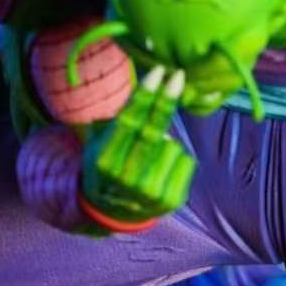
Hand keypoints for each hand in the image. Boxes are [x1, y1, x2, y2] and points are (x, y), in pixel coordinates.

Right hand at [80, 66, 196, 224]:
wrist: (113, 212)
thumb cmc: (106, 166)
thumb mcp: (99, 142)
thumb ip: (117, 119)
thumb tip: (147, 91)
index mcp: (105, 162)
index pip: (128, 122)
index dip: (144, 96)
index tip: (158, 73)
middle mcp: (127, 180)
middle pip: (152, 132)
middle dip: (166, 102)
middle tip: (177, 76)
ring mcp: (151, 193)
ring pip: (172, 144)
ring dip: (166, 141)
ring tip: (150, 157)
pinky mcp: (172, 201)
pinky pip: (185, 160)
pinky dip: (177, 158)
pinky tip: (162, 169)